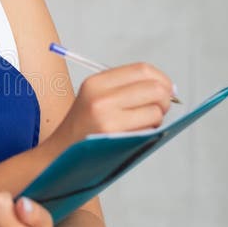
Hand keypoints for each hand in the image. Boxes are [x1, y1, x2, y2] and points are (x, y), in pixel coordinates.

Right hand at [50, 62, 174, 150]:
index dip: (161, 79)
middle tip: (159, 109)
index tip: (166, 90)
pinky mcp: (113, 136)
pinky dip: (150, 131)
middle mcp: (100, 96)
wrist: (58, 157)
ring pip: (156, 110)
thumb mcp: (96, 98)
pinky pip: (149, 128)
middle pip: (154, 88)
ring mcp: (106, 117)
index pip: (142, 70)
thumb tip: (169, 89)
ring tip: (141, 124)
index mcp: (96, 82)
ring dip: (157, 118)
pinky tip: (136, 134)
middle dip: (165, 99)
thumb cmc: (84, 130)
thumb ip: (127, 89)